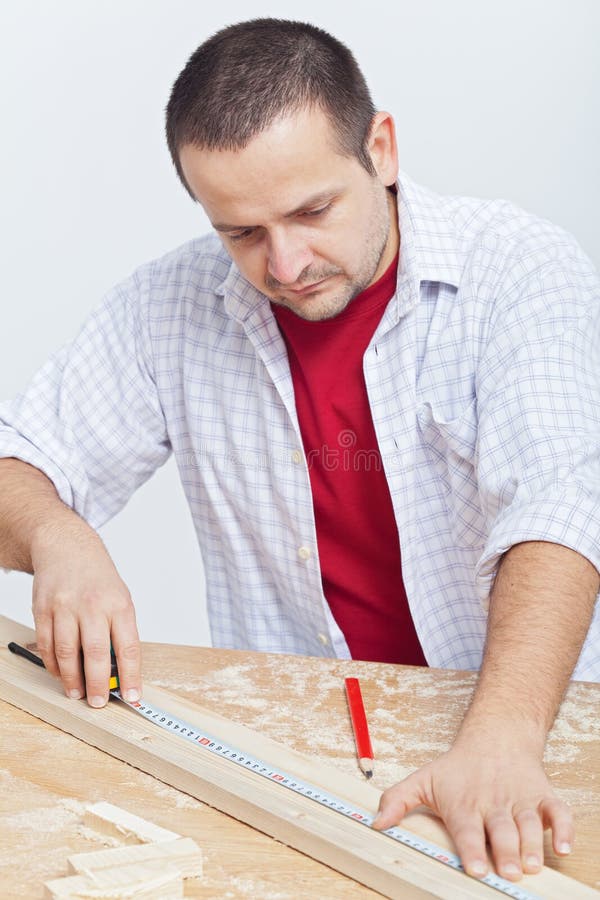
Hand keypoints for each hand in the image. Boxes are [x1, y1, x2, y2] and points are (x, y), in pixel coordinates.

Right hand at [31, 520, 140, 707]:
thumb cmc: (97, 577)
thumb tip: (119, 670)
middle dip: (98, 684)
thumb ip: (120, 631)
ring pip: (67, 653)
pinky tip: (60, 673)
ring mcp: (65, 607)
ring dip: (72, 679)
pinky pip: (47, 645)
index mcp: (119, 604)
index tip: (132, 696)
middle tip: (98, 702)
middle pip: (96, 653)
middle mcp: (93, 606)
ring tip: (77, 693)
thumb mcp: (120, 598)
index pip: (128, 646)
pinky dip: (54, 664)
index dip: (130, 675)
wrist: (66, 547)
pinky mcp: (43, 610)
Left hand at [372, 734, 572, 881]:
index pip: (467, 828)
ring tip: (531, 865)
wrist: (495, 736)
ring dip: (532, 845)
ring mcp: (520, 800)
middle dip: (506, 852)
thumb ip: (398, 800)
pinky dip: (564, 828)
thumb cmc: (458, 767)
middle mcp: (493, 803)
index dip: (473, 848)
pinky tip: (564, 846)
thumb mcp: (424, 779)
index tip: (477, 868)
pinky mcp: (542, 796)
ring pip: (529, 824)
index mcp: (464, 803)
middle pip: (501, 830)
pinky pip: (558, 812)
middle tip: (509, 871)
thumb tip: (375, 823)